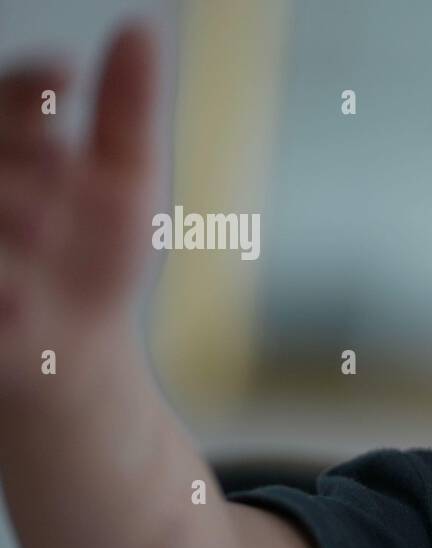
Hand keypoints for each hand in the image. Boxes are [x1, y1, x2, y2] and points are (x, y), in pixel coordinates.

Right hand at [0, 23, 159, 409]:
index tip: (67, 75)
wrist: (73, 356)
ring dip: (3, 208)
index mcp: (9, 146)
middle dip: (15, 145)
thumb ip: (126, 111)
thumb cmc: (91, 260)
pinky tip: (21, 307)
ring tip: (43, 223)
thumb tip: (142, 28)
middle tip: (58, 159)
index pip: (10, 100)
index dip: (30, 89)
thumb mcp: (124, 183)